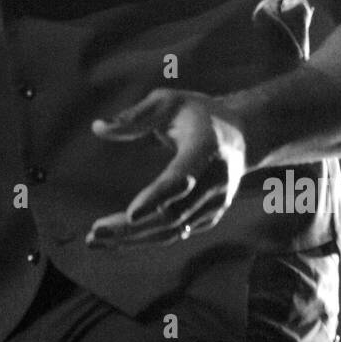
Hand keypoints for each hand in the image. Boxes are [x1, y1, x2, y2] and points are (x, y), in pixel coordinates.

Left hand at [86, 90, 247, 248]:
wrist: (244, 134)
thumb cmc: (198, 113)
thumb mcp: (168, 101)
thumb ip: (134, 116)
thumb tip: (98, 127)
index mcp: (205, 147)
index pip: (182, 177)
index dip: (158, 196)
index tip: (132, 214)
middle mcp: (215, 180)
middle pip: (173, 213)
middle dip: (133, 227)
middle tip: (96, 233)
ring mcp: (216, 202)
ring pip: (174, 230)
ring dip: (135, 239)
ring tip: (97, 240)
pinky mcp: (211, 216)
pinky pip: (176, 233)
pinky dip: (147, 239)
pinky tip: (118, 240)